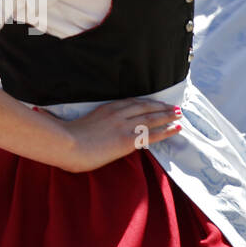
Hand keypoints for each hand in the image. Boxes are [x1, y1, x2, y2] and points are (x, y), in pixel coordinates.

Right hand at [54, 98, 181, 172]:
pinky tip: (176, 129)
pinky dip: (166, 130)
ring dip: (167, 115)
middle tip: (174, 107)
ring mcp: (123, 126)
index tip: (155, 103)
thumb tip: (93, 130)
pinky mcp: (127, 139)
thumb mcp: (81, 124)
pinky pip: (152, 134)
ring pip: (151, 118)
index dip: (146, 103)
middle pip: (144, 107)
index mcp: (106, 108)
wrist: (66, 144)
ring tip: (179, 115)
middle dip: (160, 107)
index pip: (131, 103)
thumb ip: (91, 124)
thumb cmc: (67, 138)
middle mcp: (117, 114)